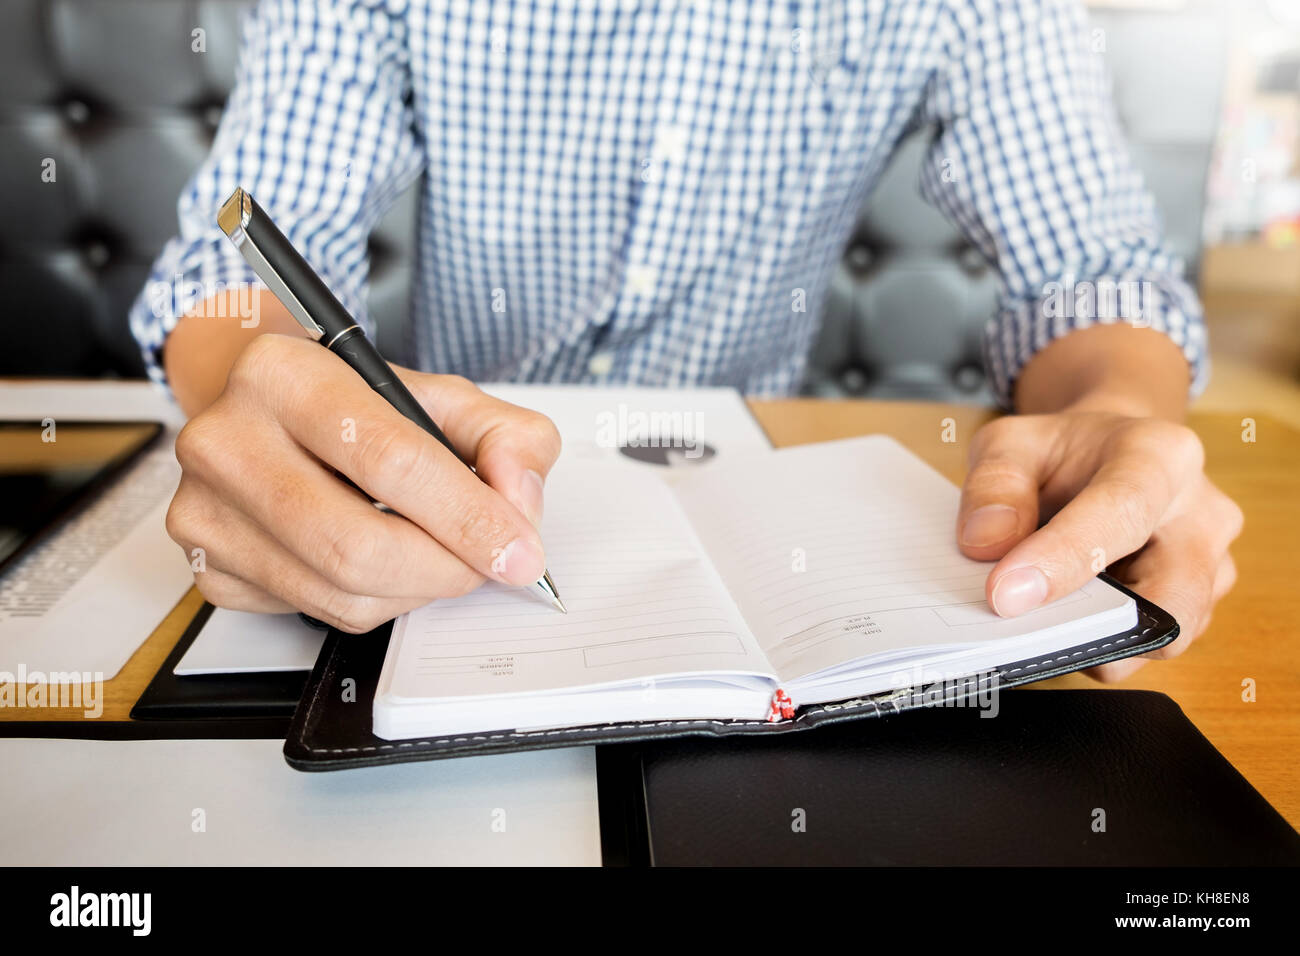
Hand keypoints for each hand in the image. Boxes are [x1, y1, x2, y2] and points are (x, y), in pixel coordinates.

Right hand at [165, 333, 561, 632]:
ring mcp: (205, 509)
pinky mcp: (208, 565)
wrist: (271, 412)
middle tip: (488, 563)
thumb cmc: (357, 405)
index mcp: (284, 373)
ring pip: (341, 591)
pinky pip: (318, 611)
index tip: (517, 550)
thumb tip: (517, 498)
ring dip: (416, 589)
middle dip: (446, 568)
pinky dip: (375, 600)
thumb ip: (505, 437)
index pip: (390, 460)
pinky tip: (385, 561)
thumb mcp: (443, 397)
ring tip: (440, 556)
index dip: (467, 516)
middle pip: (359, 544)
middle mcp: (227, 439)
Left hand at [956, 411, 1242, 680]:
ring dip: (1095, 642)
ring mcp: (1210, 566)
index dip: (1063, 559)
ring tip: (1036, 621)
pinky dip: (1102, 645)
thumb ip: (995, 483)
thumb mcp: (1012, 442)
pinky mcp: (1198, 605)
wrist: (1104, 458)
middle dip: (1093, 626)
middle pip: (1172, 598)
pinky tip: (1060, 621)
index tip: (1005, 595)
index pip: (1122, 513)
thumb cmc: (1062, 451)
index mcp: (1161, 456)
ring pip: (1164, 635)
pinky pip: (1150, 644)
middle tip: (1022, 630)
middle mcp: (1203, 515)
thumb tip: (987, 544)